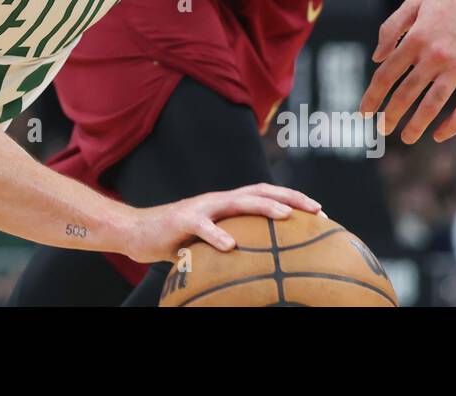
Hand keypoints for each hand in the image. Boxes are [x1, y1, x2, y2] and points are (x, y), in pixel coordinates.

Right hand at [122, 183, 321, 263]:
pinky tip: (230, 246)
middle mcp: (217, 200)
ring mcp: (200, 208)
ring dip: (263, 207)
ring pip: (236, 202)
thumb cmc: (175, 240)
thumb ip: (230, 243)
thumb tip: (261, 264)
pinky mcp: (181, 220)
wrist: (135, 231)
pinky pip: (201, 226)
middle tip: (316, 209)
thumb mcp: (208, 241)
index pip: (264, 194)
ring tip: (285, 216)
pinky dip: (216, 235)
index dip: (292, 199)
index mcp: (226, 205)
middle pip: (259, 191)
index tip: (320, 212)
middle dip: (289, 197)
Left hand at [361, 0, 455, 143]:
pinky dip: (453, 124)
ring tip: (407, 138)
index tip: (364, 112)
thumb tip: (376, 57)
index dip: (372, 96)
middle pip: (406, 93)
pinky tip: (439, 135)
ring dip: (417, 125)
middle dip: (390, 115)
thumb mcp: (415, 2)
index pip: (386, 75)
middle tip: (381, 130)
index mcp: (416, 38)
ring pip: (433, 104)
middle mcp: (436, 55)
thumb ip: (391, 28)